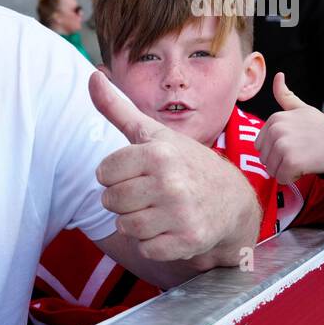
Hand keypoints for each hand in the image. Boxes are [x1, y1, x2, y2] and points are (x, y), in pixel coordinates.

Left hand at [89, 71, 258, 262]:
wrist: (232, 201)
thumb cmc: (184, 164)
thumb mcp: (153, 134)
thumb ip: (118, 108)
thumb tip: (91, 76)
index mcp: (158, 154)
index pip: (103, 174)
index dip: (116, 176)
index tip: (139, 172)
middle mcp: (170, 183)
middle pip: (110, 202)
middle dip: (124, 201)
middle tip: (150, 194)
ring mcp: (180, 214)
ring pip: (125, 227)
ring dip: (137, 223)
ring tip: (160, 210)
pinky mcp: (188, 241)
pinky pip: (144, 248)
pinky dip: (153, 243)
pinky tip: (170, 228)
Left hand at [255, 73, 323, 183]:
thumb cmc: (321, 128)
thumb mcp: (302, 108)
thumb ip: (285, 96)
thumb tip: (278, 75)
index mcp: (274, 119)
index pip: (260, 146)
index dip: (277, 150)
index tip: (295, 144)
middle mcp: (276, 130)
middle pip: (264, 159)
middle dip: (280, 161)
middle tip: (301, 152)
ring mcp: (283, 145)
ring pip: (271, 170)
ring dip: (286, 170)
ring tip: (303, 158)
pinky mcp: (291, 161)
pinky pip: (281, 178)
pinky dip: (292, 178)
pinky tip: (306, 166)